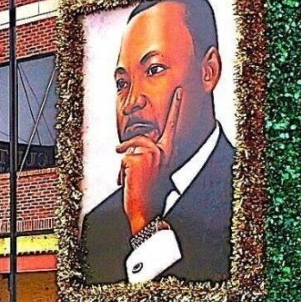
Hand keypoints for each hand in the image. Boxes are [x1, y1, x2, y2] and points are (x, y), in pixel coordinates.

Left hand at [116, 87, 182, 235]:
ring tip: (126, 178)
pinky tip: (127, 182)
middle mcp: (163, 150)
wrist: (145, 210)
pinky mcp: (138, 158)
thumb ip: (147, 153)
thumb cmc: (147, 192)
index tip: (180, 91)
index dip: (176, 107)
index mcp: (168, 152)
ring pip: (130, 147)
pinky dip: (121, 171)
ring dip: (123, 163)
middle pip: (140, 138)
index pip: (172, 124)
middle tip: (121, 155)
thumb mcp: (150, 168)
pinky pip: (123, 157)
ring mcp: (151, 153)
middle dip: (126, 149)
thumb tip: (130, 146)